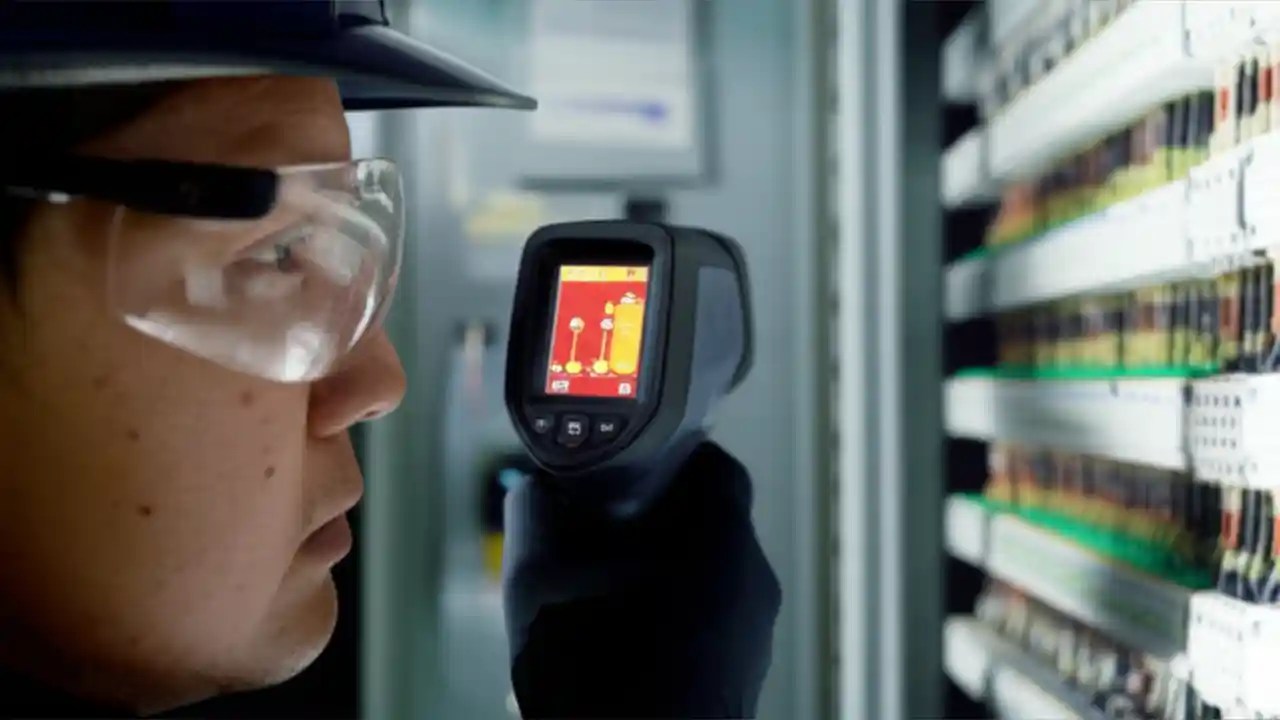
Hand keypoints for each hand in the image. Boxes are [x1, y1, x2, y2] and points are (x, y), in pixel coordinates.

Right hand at [502, 442, 780, 718]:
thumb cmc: (595, 682)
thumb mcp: (541, 589)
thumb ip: (534, 521)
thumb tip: (531, 488)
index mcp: (725, 549)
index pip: (718, 470)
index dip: (672, 459)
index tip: (629, 468)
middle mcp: (754, 585)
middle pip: (715, 522)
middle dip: (661, 517)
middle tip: (603, 524)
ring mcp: (756, 636)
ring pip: (717, 573)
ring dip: (667, 568)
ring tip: (605, 584)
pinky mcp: (742, 676)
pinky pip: (715, 620)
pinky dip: (677, 612)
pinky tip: (622, 634)